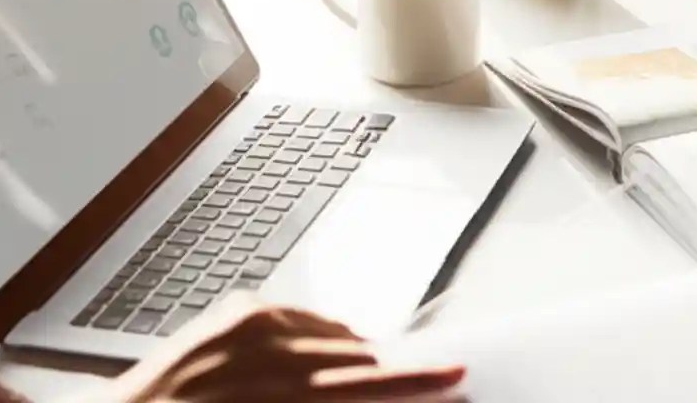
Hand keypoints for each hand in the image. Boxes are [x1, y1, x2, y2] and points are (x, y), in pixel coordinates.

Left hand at [117, 296, 463, 401]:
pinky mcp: (243, 304)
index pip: (365, 381)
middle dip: (386, 370)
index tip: (454, 372)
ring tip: (337, 381)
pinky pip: (305, 318)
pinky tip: (305, 362)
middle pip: (358, 354)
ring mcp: (254, 318)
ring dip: (346, 357)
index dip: (416, 378)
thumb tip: (361, 391)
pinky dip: (315, 340)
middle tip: (412, 382)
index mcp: (279, 389)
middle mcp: (268, 345)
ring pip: (336, 334)